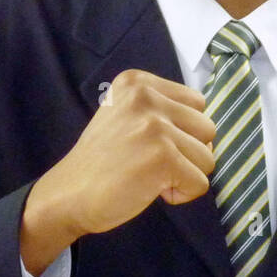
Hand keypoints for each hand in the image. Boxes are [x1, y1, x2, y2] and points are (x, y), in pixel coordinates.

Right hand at [20, 69, 214, 274]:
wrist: (69, 194)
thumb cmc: (104, 162)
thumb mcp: (126, 115)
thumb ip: (163, 110)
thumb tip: (208, 129)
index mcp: (137, 81)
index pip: (197, 103)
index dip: (182, 131)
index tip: (149, 144)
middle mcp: (146, 96)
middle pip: (207, 128)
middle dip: (188, 152)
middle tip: (151, 163)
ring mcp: (155, 125)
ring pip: (208, 157)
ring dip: (185, 174)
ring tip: (150, 175)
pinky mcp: (163, 156)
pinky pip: (200, 183)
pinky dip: (181, 194)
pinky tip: (151, 190)